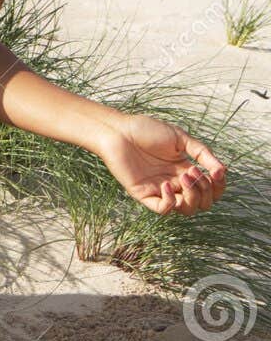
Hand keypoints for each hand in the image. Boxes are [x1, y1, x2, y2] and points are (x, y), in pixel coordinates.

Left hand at [96, 113, 226, 216]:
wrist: (118, 130)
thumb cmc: (145, 130)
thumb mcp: (180, 138)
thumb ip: (202, 153)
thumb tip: (222, 171)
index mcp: (184, 170)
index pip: (210, 190)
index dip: (218, 186)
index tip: (217, 173)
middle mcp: (174, 183)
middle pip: (202, 203)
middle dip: (205, 191)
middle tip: (193, 172)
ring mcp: (159, 190)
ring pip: (186, 210)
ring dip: (192, 196)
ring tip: (184, 176)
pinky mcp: (143, 194)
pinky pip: (163, 210)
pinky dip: (170, 202)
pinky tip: (167, 185)